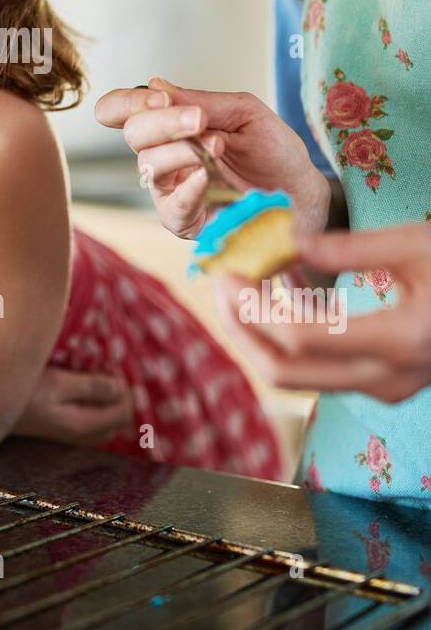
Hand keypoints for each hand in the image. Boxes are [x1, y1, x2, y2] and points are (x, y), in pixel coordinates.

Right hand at [12, 365, 133, 446]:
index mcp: (82, 425)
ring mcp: (66, 431)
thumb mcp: (58, 384)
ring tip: (92, 373)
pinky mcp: (56, 425)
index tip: (107, 365)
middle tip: (103, 368)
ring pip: (103, 420)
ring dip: (105, 397)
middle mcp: (78, 434)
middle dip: (118, 393)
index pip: (124, 413)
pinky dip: (92, 401)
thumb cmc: (22, 391)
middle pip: (116, 420)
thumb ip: (91, 388)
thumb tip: (120, 388)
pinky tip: (78, 383)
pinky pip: (88, 418)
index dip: (124, 388)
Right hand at [95, 76, 331, 240]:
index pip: (122, 110)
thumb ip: (201, 102)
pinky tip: (206, 174)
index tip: (158, 97)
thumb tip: (155, 83)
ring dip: (182, 150)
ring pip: (149, 165)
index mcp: (170, 125)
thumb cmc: (272, 151)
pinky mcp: (184, 220)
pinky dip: (188, 187)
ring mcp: (170, 188)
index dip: (128, 102)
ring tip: (217, 144)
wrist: (300, 190)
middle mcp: (163, 154)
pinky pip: (172, 205)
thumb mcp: (244, 112)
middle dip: (163, 121)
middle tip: (197, 119)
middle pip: (134, 134)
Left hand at [212, 222, 430, 402]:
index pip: (302, 337)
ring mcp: (387, 390)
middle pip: (288, 372)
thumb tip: (289, 240)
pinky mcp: (383, 386)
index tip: (229, 273)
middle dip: (242, 330)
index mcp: (400, 338)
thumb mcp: (415, 244)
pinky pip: (320, 372)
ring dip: (261, 337)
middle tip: (219, 286)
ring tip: (240, 287)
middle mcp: (390, 377)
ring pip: (300, 380)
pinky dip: (290, 339)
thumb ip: (351, 246)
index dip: (255, 307)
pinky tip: (281, 293)